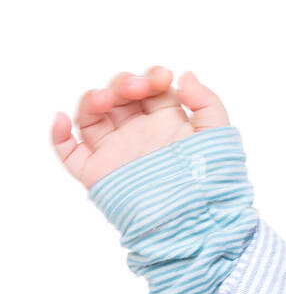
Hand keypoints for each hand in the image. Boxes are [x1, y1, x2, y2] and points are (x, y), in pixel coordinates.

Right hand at [51, 67, 231, 189]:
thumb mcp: (218, 133)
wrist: (196, 218)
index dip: (152, 77)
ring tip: (106, 98)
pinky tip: (61, 118)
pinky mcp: (97, 172)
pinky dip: (59, 134)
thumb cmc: (213, 179)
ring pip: (93, 115)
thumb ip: (206, 101)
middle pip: (119, 97)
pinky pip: (69, 151)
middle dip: (124, 83)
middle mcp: (139, 133)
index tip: (161, 78)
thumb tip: (185, 74)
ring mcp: (116, 151)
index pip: (151, 89)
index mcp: (168, 122)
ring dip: (93, 99)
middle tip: (138, 88)